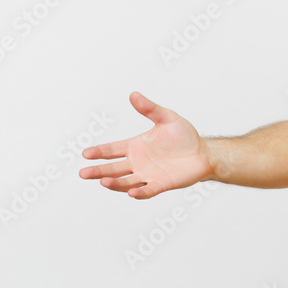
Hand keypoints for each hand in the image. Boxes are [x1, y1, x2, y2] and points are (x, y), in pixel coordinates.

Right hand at [79, 91, 212, 199]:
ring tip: (103, 182)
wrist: (204, 152)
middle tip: (83, 173)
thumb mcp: (167, 118)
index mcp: (136, 146)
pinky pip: (148, 190)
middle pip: (113, 168)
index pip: (112, 150)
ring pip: (126, 182)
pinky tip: (132, 192)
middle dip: (98, 171)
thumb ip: (150, 108)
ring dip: (115, 183)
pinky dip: (140, 192)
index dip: (99, 152)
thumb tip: (133, 94)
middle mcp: (138, 162)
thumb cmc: (184, 136)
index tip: (85, 153)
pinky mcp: (161, 184)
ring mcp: (148, 175)